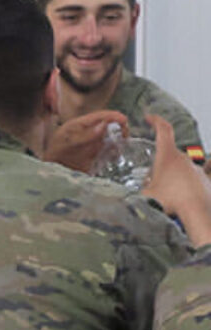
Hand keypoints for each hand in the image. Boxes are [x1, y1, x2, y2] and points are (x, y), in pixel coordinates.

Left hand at [44, 110, 128, 173]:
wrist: (50, 169)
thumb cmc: (55, 152)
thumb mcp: (67, 141)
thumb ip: (85, 135)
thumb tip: (103, 125)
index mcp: (81, 124)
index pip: (101, 116)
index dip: (113, 116)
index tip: (123, 119)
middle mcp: (90, 132)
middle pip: (110, 126)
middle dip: (120, 128)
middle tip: (125, 135)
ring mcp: (93, 144)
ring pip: (112, 139)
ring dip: (119, 142)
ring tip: (120, 147)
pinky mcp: (95, 156)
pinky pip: (108, 153)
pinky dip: (114, 154)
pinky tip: (115, 157)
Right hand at [144, 115, 210, 243]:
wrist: (197, 212)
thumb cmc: (171, 201)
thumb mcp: (146, 197)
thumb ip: (137, 192)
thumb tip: (126, 194)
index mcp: (167, 156)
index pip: (163, 129)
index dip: (156, 120)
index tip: (149, 118)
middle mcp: (184, 158)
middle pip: (170, 154)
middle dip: (160, 163)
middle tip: (151, 177)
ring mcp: (196, 168)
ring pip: (180, 169)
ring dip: (172, 178)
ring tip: (165, 194)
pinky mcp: (204, 180)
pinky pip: (190, 180)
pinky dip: (183, 188)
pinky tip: (178, 200)